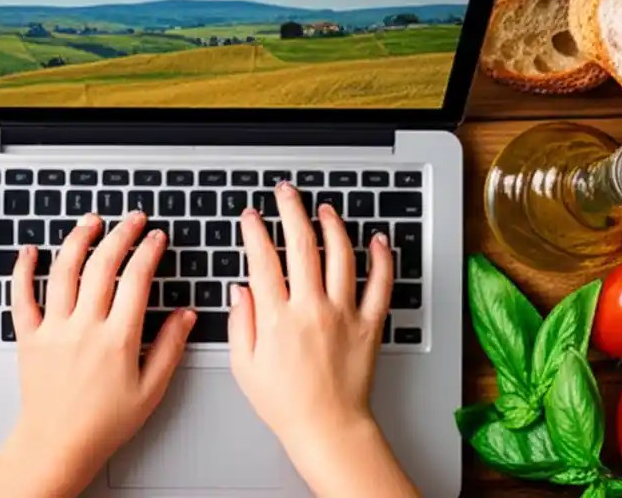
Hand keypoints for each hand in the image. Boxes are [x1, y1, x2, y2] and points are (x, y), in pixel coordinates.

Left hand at [0, 211, 195, 497]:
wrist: (57, 445)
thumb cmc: (103, 423)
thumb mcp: (151, 390)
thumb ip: (171, 348)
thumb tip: (186, 315)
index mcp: (117, 339)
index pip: (136, 279)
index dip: (149, 251)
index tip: (157, 238)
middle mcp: (84, 327)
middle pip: (103, 265)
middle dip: (122, 234)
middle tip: (134, 219)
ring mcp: (53, 328)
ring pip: (64, 270)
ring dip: (79, 239)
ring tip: (92, 221)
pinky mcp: (29, 336)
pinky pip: (21, 296)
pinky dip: (22, 270)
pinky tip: (30, 250)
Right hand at [229, 182, 418, 497]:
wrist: (328, 428)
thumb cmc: (286, 403)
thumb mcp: (244, 365)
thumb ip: (240, 322)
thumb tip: (239, 289)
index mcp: (277, 318)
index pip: (263, 259)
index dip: (255, 231)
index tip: (252, 217)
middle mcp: (311, 309)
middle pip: (302, 244)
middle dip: (291, 210)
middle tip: (286, 193)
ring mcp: (344, 314)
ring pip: (341, 255)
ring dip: (332, 225)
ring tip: (325, 210)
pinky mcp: (370, 324)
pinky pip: (381, 284)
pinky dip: (382, 258)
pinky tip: (377, 240)